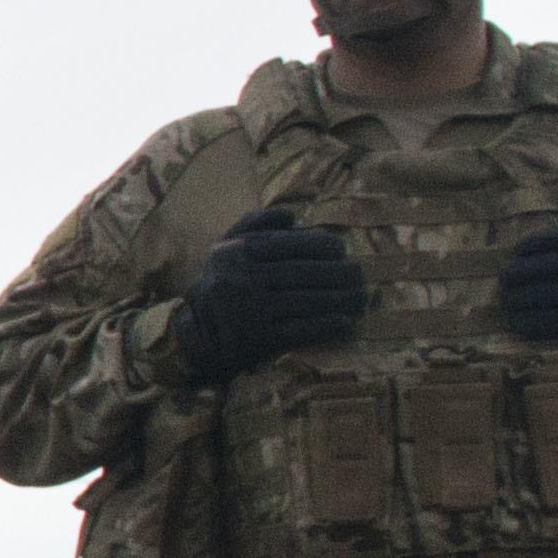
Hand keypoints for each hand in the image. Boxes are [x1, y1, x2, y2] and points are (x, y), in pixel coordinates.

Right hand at [174, 208, 368, 389]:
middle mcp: (239, 280)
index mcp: (233, 254)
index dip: (318, 245)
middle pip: (301, 273)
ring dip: (341, 300)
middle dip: (338, 274)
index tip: (341, 249)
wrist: (197, 340)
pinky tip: (345, 323)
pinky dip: (327, 326)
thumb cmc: (220, 288)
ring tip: (361, 298)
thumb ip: (253, 225)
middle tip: (359, 276)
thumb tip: (293, 217)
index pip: (285, 244)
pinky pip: (301, 330)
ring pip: (306, 301)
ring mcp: (249, 311)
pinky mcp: (258, 340)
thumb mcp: (225, 251)